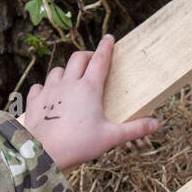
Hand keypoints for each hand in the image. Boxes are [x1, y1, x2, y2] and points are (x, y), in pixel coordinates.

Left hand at [23, 35, 157, 169]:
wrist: (44, 153)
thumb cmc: (79, 144)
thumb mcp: (111, 138)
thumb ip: (134, 129)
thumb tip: (156, 124)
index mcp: (89, 88)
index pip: (100, 59)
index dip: (106, 46)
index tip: (109, 38)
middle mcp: (68, 83)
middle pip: (78, 58)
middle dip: (87, 55)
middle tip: (93, 60)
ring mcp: (49, 90)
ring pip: (58, 70)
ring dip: (66, 71)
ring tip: (72, 79)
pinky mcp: (35, 100)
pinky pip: (40, 86)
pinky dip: (46, 88)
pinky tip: (49, 95)